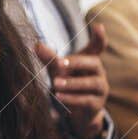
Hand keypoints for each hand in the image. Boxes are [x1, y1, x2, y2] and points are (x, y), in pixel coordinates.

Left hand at [36, 22, 109, 138]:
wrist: (77, 111)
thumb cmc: (68, 83)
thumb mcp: (58, 70)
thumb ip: (50, 58)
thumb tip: (36, 45)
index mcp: (90, 60)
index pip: (98, 46)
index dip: (99, 37)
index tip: (98, 27)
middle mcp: (99, 72)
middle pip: (94, 62)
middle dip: (77, 62)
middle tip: (58, 63)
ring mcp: (101, 88)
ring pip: (91, 83)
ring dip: (72, 83)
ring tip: (55, 84)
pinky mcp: (97, 104)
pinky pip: (87, 100)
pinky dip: (72, 98)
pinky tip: (59, 97)